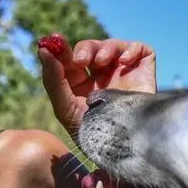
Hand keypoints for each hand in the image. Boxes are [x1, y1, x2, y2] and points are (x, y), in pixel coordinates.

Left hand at [38, 35, 156, 137]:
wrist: (121, 145)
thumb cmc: (90, 132)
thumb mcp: (64, 106)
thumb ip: (52, 78)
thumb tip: (43, 49)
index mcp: (82, 85)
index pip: (71, 59)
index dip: (63, 49)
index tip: (55, 41)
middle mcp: (103, 77)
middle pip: (91, 49)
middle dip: (84, 49)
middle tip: (80, 60)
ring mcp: (124, 73)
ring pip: (113, 46)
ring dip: (104, 48)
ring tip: (100, 62)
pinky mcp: (144, 72)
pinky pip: (140, 50)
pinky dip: (131, 49)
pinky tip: (124, 62)